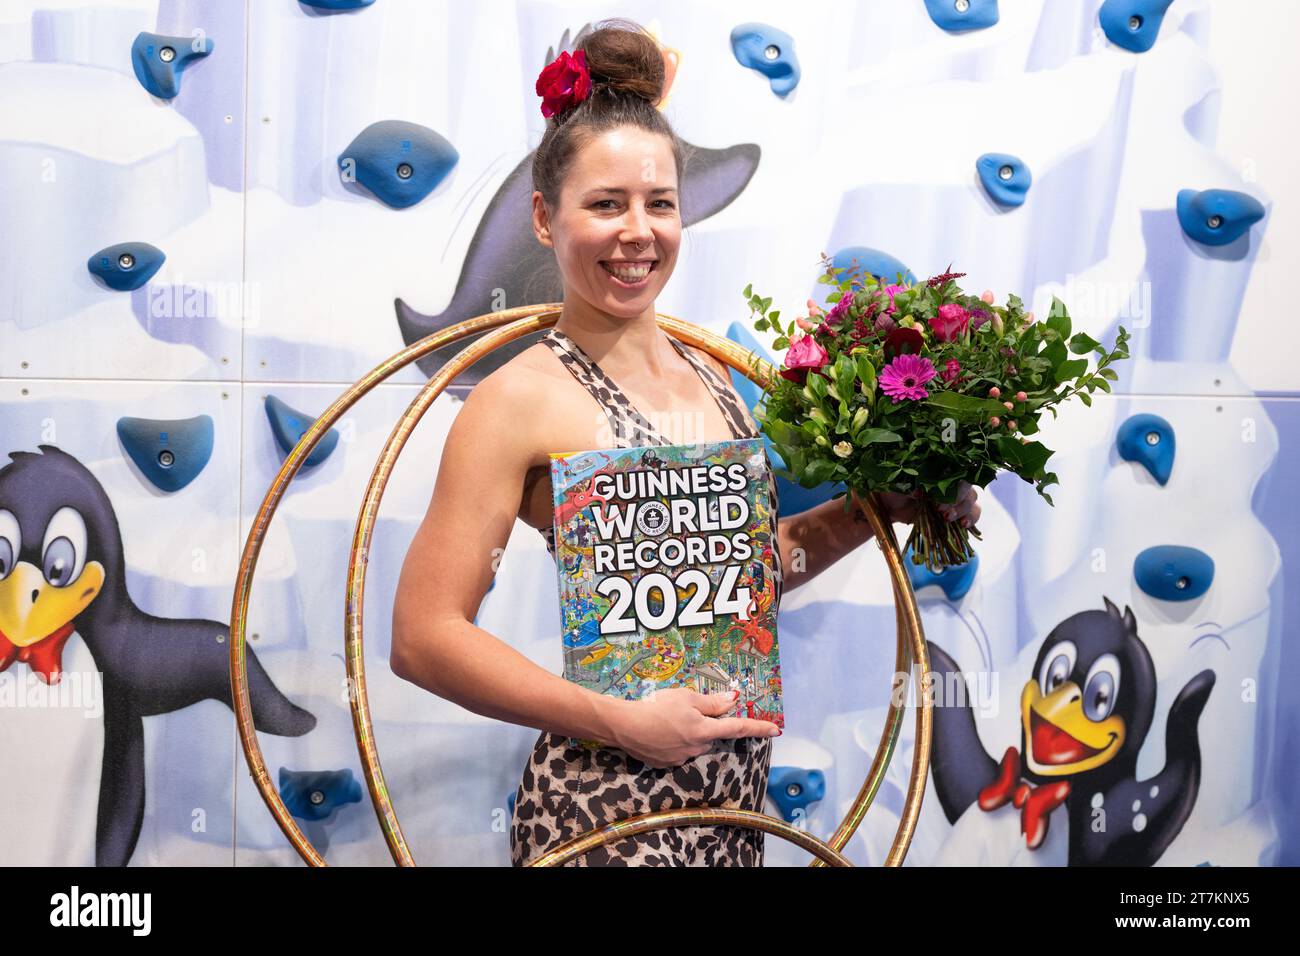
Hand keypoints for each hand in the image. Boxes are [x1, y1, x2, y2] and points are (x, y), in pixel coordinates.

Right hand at [609, 688, 780, 768]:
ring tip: (664, 718)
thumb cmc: (656, 707)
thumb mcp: (686, 697)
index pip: (738, 728)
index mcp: (705, 730)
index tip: (776, 729)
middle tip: (682, 709)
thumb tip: (733, 700)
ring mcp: (682, 758)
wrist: (624, 726)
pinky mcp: (667, 764)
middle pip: (710, 734)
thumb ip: (711, 702)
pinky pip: (678, 750)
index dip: (758, 727)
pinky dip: (672, 740)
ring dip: (686, 731)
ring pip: (694, 742)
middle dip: (703, 723)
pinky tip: (657, 731)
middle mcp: (697, 748)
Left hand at [877, 480, 980, 528]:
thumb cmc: (896, 489)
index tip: (938, 503)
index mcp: (940, 471)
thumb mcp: (900, 486)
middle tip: (941, 512)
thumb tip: (917, 492)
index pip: (957, 474)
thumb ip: (910, 487)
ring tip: (948, 519)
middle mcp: (952, 482)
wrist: (892, 505)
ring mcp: (956, 497)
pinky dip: (972, 519)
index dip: (952, 489)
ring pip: (971, 501)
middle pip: (967, 488)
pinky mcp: (956, 512)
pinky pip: (972, 513)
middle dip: (957, 502)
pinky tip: (964, 525)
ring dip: (964, 511)